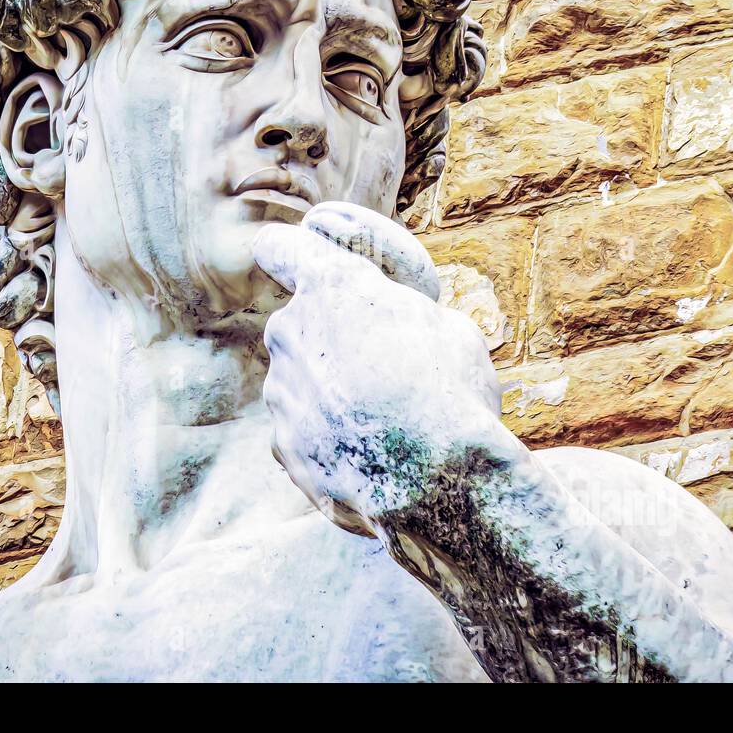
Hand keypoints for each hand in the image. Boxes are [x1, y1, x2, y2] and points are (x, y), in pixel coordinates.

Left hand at [253, 201, 508, 535]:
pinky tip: (372, 458)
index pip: (279, 246)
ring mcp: (280, 391)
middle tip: (384, 369)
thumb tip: (396, 331)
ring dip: (333, 393)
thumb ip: (401, 316)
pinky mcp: (281, 444)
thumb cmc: (452, 394)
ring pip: (303, 381)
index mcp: (330, 286)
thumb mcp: (449, 330)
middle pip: (300, 324)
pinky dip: (329, 439)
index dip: (288, 252)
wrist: (436, 485)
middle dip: (332, 340)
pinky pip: (304, 430)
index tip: (296, 262)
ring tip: (387, 424)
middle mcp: (290, 331)